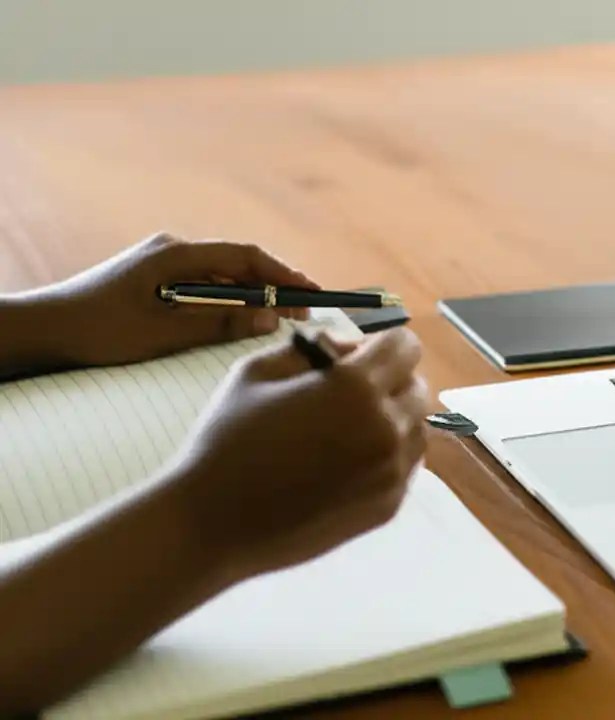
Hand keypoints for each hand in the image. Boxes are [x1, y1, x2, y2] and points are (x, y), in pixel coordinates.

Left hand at [44, 232, 318, 366]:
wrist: (44, 330)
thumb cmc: (98, 331)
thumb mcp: (164, 333)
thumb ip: (220, 324)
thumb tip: (269, 318)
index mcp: (175, 254)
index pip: (244, 256)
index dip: (282, 273)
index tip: (310, 291)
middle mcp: (170, 251)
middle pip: (236, 264)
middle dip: (273, 286)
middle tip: (304, 310)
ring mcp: (160, 264)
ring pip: (220, 277)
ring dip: (252, 296)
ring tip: (281, 318)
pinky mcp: (153, 280)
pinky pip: (202, 286)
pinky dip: (228, 302)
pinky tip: (241, 320)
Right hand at [164, 327, 428, 579]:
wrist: (213, 524)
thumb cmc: (226, 440)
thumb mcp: (257, 371)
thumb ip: (312, 348)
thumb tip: (348, 348)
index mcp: (356, 387)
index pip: (406, 346)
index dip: (381, 346)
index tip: (354, 359)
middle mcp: (387, 427)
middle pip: (415, 387)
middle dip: (388, 381)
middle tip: (344, 396)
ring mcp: (393, 471)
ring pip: (417, 428)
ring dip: (392, 420)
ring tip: (344, 432)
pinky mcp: (389, 506)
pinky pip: (405, 466)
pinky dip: (387, 456)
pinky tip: (344, 463)